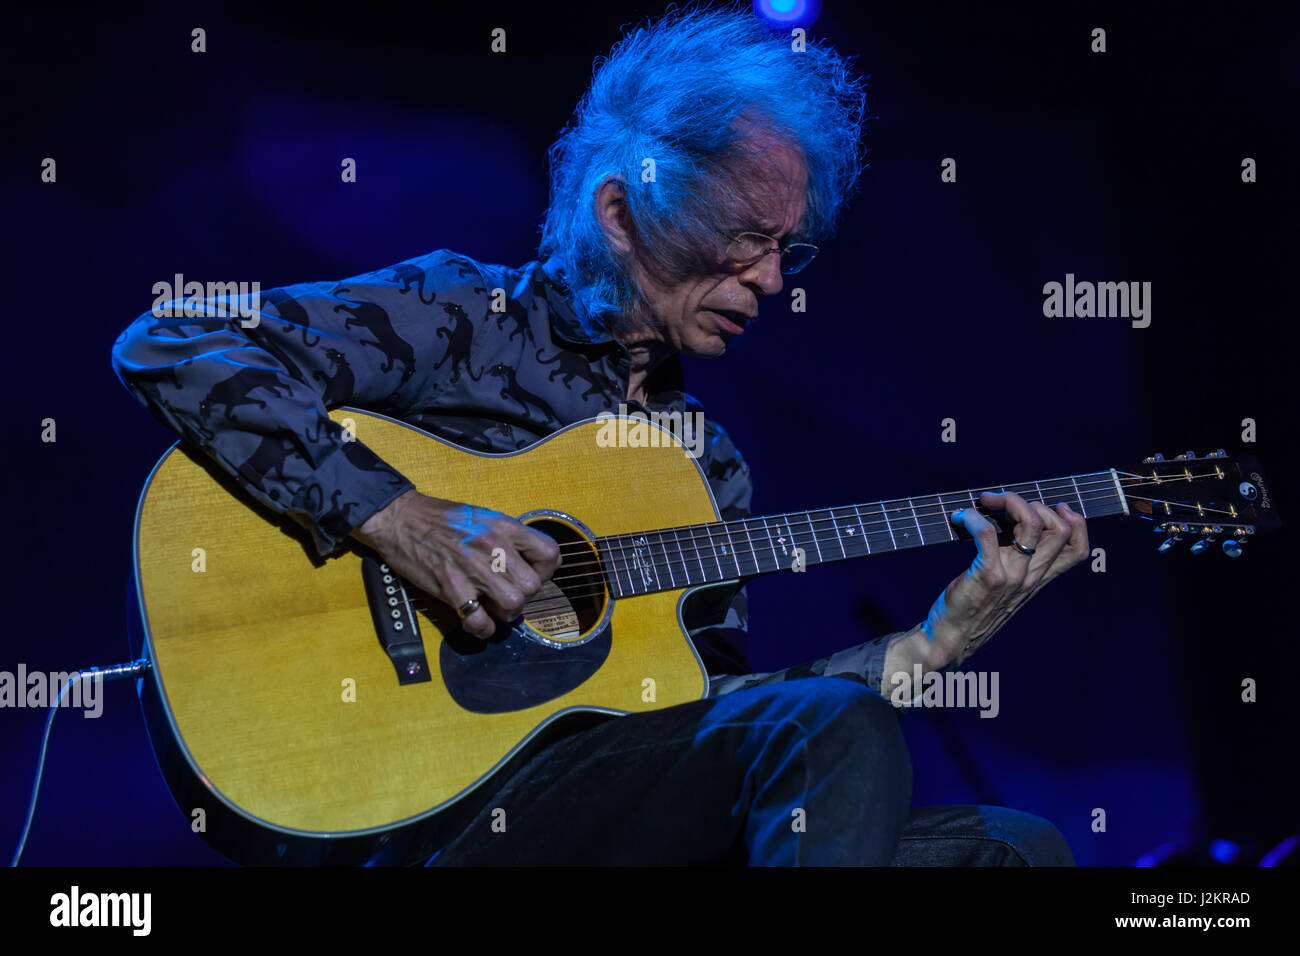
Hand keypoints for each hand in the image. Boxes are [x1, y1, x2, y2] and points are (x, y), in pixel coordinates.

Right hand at [352, 489, 560, 638]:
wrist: (399, 517)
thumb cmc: (441, 518)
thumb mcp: (484, 517)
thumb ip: (511, 538)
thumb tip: (540, 561)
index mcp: (504, 526)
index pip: (549, 554)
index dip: (545, 571)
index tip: (531, 576)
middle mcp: (493, 545)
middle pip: (533, 586)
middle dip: (524, 596)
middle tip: (508, 594)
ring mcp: (472, 567)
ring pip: (513, 605)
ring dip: (506, 613)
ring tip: (493, 608)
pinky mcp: (450, 587)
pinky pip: (480, 621)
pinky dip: (483, 629)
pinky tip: (477, 622)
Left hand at [912, 492, 1088, 667]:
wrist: (952, 640)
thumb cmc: (974, 609)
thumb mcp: (1007, 588)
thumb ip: (1017, 563)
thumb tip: (1010, 526)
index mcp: (1039, 579)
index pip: (1078, 550)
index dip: (1075, 522)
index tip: (1055, 506)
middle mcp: (1031, 577)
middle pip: (1059, 529)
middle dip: (1035, 503)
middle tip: (1004, 502)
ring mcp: (1013, 576)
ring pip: (1031, 524)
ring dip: (1009, 502)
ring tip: (987, 502)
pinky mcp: (988, 575)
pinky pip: (989, 533)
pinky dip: (975, 518)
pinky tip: (962, 518)